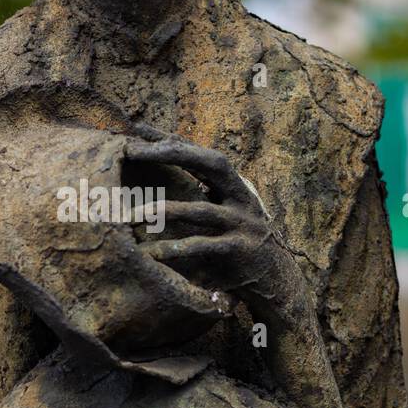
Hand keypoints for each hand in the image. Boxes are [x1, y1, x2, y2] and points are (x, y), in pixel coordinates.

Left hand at [125, 135, 310, 328]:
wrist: (274, 280)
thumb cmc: (237, 240)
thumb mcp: (223, 209)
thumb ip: (200, 189)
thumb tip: (162, 166)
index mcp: (234, 184)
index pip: (200, 152)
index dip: (172, 138)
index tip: (138, 127)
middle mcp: (242, 196)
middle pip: (213, 163)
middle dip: (174, 153)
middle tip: (134, 151)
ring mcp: (243, 222)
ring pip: (201, 210)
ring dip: (165, 211)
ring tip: (133, 214)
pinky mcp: (241, 250)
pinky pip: (204, 246)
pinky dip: (177, 249)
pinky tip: (153, 252)